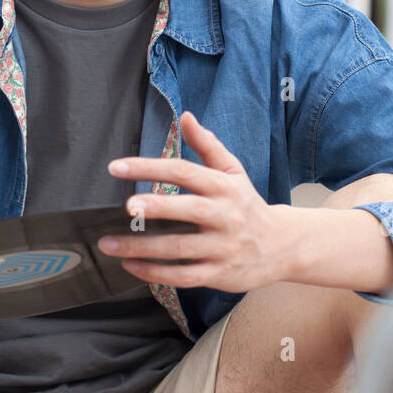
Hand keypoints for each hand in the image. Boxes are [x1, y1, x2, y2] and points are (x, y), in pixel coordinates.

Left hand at [98, 110, 293, 292]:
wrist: (283, 246)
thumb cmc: (248, 205)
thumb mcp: (233, 171)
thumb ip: (207, 145)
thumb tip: (186, 116)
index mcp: (223, 187)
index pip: (184, 171)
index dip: (150, 167)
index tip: (117, 167)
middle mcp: (224, 216)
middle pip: (187, 209)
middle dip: (156, 208)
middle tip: (127, 206)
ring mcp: (222, 247)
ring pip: (180, 248)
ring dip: (142, 248)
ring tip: (109, 244)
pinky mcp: (219, 274)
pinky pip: (184, 276)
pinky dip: (156, 273)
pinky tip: (131, 266)